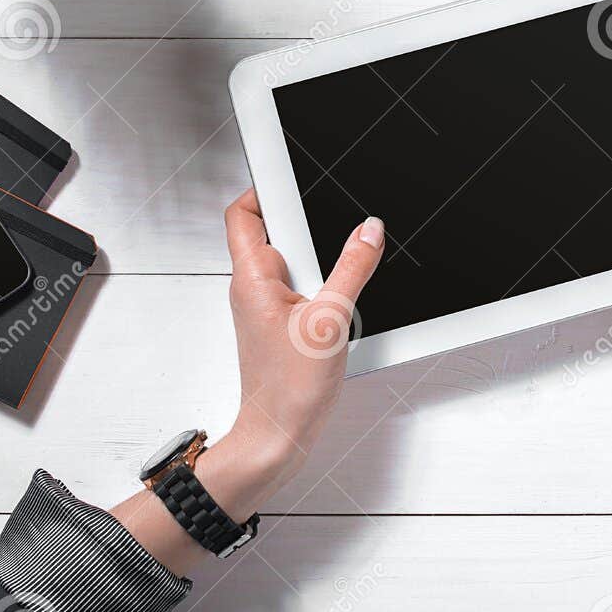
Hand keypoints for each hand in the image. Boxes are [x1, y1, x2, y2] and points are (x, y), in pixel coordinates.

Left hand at [196, 189, 384, 521]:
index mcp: (252, 278)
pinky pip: (302, 289)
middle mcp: (253, 289)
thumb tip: (369, 230)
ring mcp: (266, 308)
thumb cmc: (288, 390)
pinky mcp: (281, 326)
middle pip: (272, 232)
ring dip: (319, 262)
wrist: (278, 438)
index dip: (263, 187)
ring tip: (339, 279)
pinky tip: (343, 305)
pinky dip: (324, 287)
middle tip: (334, 232)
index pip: (242, 213)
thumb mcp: (331, 320)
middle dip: (306, 226)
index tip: (292, 173)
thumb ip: (352, 269)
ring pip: (292, 263)